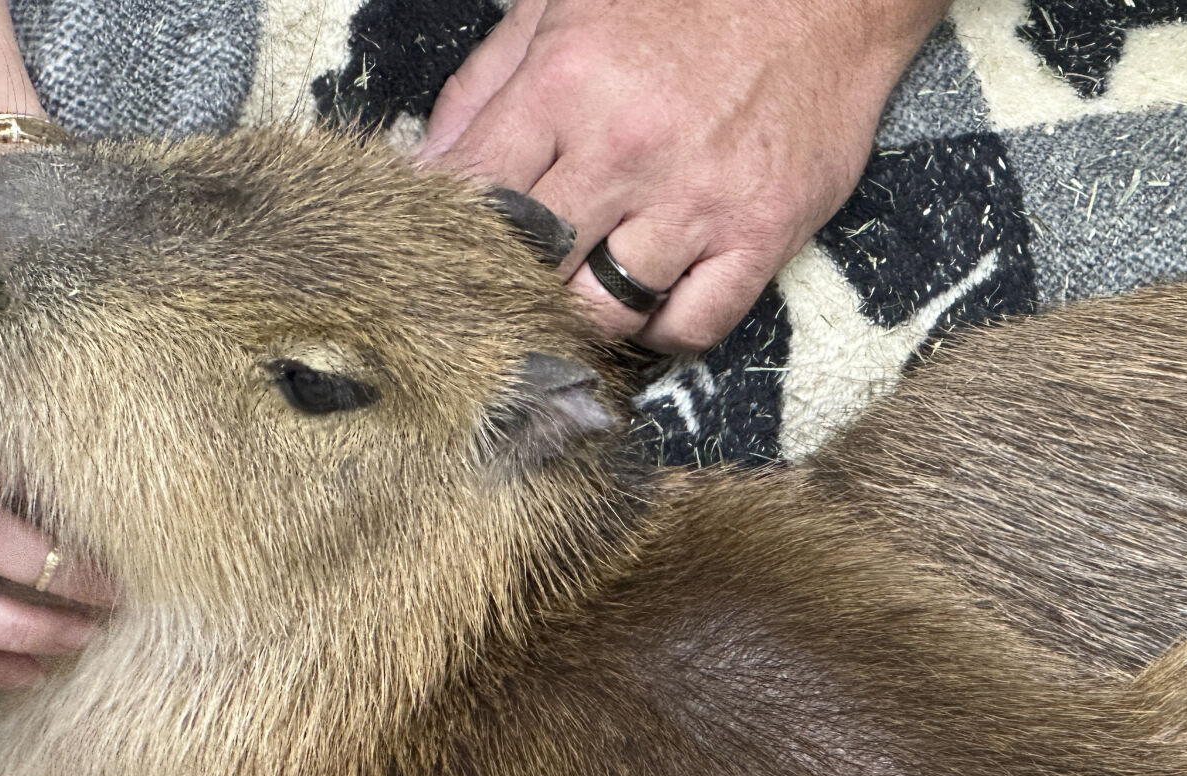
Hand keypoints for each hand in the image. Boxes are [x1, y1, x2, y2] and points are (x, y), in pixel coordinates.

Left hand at [416, 0, 948, 352]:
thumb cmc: (688, 2)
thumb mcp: (564, 10)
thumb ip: (486, 88)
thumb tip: (425, 168)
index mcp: (567, 84)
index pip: (474, 193)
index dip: (446, 237)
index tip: (442, 258)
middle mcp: (628, 149)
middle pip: (532, 264)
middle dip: (508, 288)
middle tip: (504, 296)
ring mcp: (697, 200)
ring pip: (604, 310)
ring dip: (581, 317)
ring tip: (578, 297)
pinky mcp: (761, 235)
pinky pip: (691, 325)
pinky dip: (660, 331)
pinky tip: (650, 302)